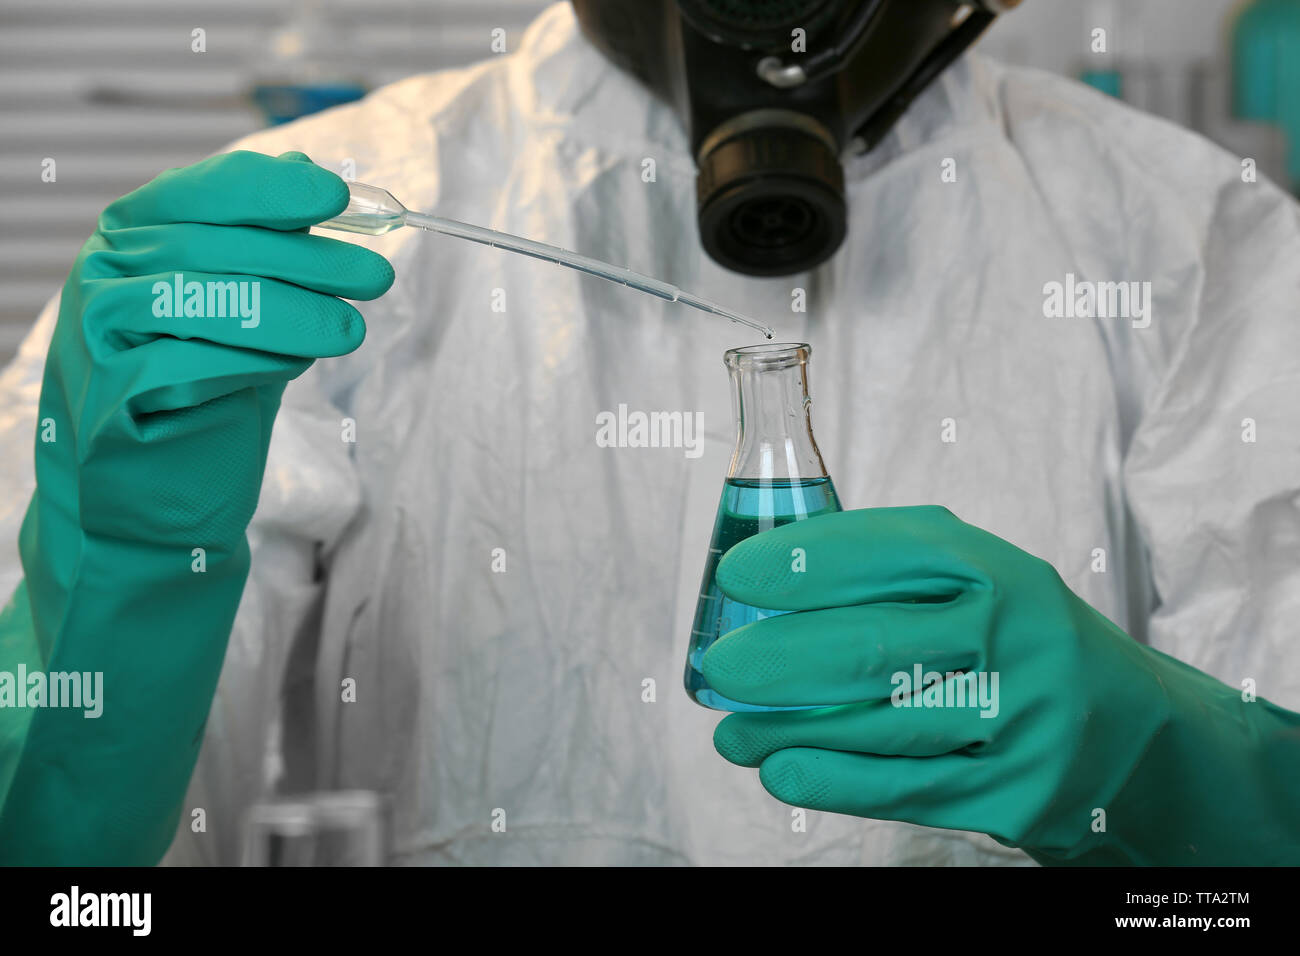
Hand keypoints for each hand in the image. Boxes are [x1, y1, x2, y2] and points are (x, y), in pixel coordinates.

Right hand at [0, 150, 392, 862]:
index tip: (338, 199)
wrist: (149, 503)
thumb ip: (272, 256)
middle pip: (216, 244)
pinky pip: (193, 362)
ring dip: (294, 310)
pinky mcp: (110, 398)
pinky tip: (294, 367)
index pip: (202, 190)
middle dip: (307, 259)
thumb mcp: (244, 315)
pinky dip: (254, 360)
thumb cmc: (201, 401)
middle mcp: (104, 277)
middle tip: (373, 278)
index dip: (272, 190)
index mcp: (133, 241)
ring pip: (207, 298)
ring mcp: (98, 337)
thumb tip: (327, 191)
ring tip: (352, 327)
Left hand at [703, 506, 1299, 863]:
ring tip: (731, 732)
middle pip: (873, 646)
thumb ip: (899, 561)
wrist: (1140, 736)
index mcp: (1001, 572)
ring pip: (879, 726)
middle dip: (780, 657)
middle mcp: (1014, 641)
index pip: (887, 556)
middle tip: (722, 666)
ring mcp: (1018, 721)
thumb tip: (784, 563)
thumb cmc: (1028, 640)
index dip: (803, 563)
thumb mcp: (989, 578)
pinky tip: (780, 770)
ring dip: (788, 731)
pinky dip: (833, 781)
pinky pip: (904, 787)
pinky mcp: (1013, 793)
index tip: (740, 575)